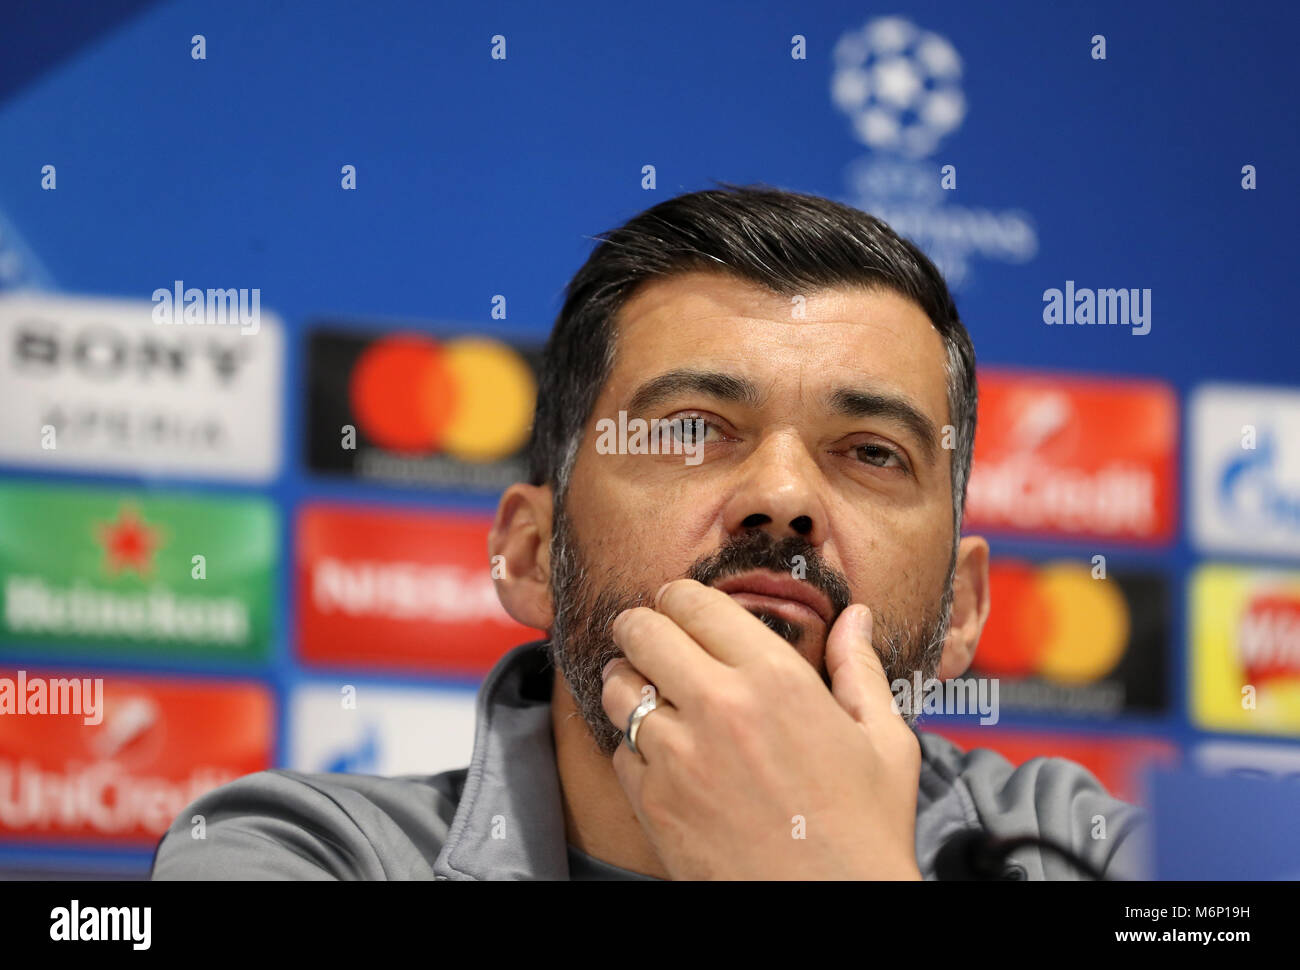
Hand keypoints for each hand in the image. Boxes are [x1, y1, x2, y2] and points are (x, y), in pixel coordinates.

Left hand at [601, 578, 922, 879]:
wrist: (831, 913)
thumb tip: (857, 615)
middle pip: (640, 630)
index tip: (679, 604)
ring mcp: (678, 755)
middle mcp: (719, 706)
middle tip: (646, 634)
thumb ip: (860, 669)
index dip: (678, 596)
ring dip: (628, 681)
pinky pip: (619, 749)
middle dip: (639, 625)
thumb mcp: (885, 742)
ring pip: (617, 687)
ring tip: (648, 690)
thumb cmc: (865, 831)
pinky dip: (634, 744)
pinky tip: (663, 753)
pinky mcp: (653, 802)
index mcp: (776, 679)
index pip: (693, 602)